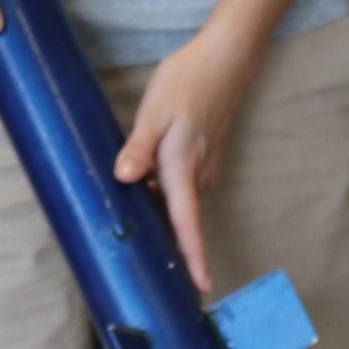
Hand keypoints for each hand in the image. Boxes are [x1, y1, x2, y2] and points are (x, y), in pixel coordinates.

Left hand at [110, 18, 268, 289]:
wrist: (224, 59)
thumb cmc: (187, 82)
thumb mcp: (154, 112)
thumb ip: (138, 147)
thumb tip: (123, 178)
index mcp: (183, 169)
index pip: (188, 224)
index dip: (194, 258)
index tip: (202, 288)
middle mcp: (198, 177)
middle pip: (178, 220)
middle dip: (162, 240)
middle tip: (139, 259)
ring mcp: (204, 169)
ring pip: (176, 200)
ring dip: (158, 208)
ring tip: (130, 217)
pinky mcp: (204, 159)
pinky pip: (180, 187)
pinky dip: (164, 190)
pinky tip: (144, 181)